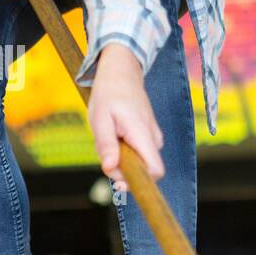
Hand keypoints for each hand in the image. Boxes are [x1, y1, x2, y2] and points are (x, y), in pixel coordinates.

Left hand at [86, 45, 164, 193]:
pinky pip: (137, 153)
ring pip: (138, 162)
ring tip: (109, 136)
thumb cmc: (109, 94)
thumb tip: (109, 169)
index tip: (118, 181)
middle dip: (121, 169)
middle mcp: (153, 137)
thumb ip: (106, 145)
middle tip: (104, 150)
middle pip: (143, 170)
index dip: (139, 181)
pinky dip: (123, 150)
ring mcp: (153, 136)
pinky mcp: (149, 136)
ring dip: (120, 158)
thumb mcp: (100, 118)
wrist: (122, 72)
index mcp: (142, 134)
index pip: (155, 170)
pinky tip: (115, 134)